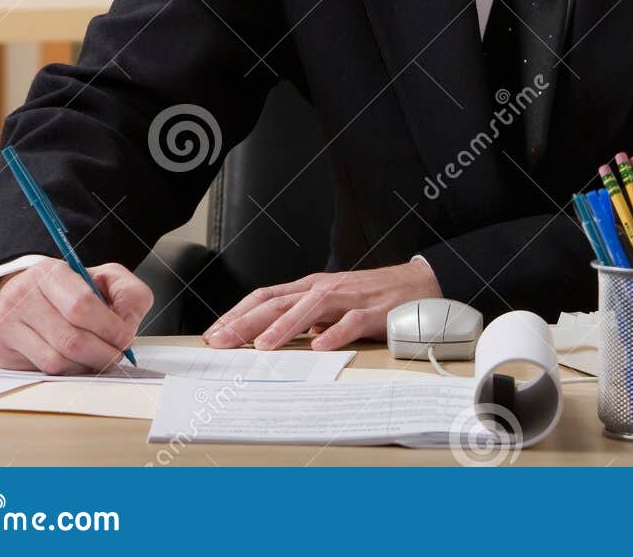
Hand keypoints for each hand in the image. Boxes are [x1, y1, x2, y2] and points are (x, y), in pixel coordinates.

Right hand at [0, 258, 150, 374]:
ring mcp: (6, 323)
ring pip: (57, 360)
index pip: (82, 304)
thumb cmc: (70, 290)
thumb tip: (129, 324)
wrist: (19, 296)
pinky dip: (68, 372)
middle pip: (71, 339)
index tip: (126, 337)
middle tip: (117, 355)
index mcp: (50, 273)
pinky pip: (42, 371)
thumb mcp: (103, 278)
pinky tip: (76, 362)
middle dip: (103, 352)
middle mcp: (22, 295)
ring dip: (87, 365)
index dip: (110, 327)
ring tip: (98, 357)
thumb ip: (128, 293)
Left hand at [203, 261, 441, 351]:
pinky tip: (320, 346)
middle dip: (247, 322)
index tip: (214, 334)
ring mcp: (349, 298)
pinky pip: (352, 322)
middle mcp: (325, 288)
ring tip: (262, 347)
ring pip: (311, 308)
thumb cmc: (371, 296)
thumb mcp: (330, 305)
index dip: (238, 313)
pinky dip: (335, 333)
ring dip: (284, 327)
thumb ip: (304, 318)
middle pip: (280, 301)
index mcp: (312, 287)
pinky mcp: (373, 312)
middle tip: (222, 343)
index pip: (267, 296)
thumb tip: (267, 339)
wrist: (419, 284)